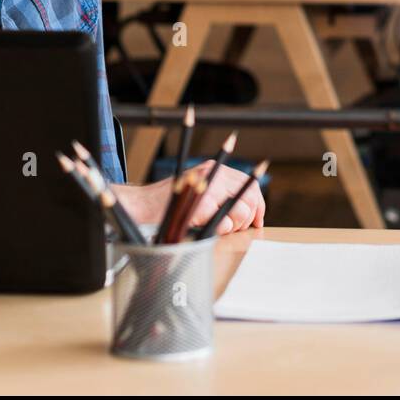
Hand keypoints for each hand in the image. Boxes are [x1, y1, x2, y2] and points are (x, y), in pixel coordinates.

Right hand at [119, 161, 265, 236]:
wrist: (141, 206)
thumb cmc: (170, 204)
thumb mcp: (199, 192)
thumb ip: (222, 197)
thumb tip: (249, 212)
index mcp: (216, 169)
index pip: (251, 185)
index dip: (259, 206)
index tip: (258, 221)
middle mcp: (214, 173)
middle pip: (250, 198)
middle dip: (248, 219)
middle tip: (236, 229)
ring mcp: (207, 187)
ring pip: (240, 211)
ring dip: (234, 226)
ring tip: (220, 228)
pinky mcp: (200, 205)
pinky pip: (222, 222)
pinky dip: (220, 230)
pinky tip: (211, 229)